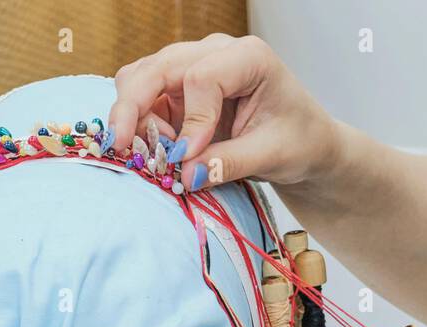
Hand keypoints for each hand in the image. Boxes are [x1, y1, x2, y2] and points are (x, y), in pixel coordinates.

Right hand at [109, 34, 338, 190]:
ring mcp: (192, 68)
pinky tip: (158, 153)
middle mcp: (215, 53)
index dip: (191, 120)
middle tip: (123, 149)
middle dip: (133, 109)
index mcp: (249, 57)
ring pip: (139, 79)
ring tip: (156, 156)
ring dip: (136, 119)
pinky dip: (141, 127)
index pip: (201, 77)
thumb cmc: (298, 141)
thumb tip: (185, 173)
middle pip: (156, 68)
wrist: (303, 143)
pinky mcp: (177, 91)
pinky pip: (143, 100)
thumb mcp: (273, 155)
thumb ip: (229, 163)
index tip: (190, 158)